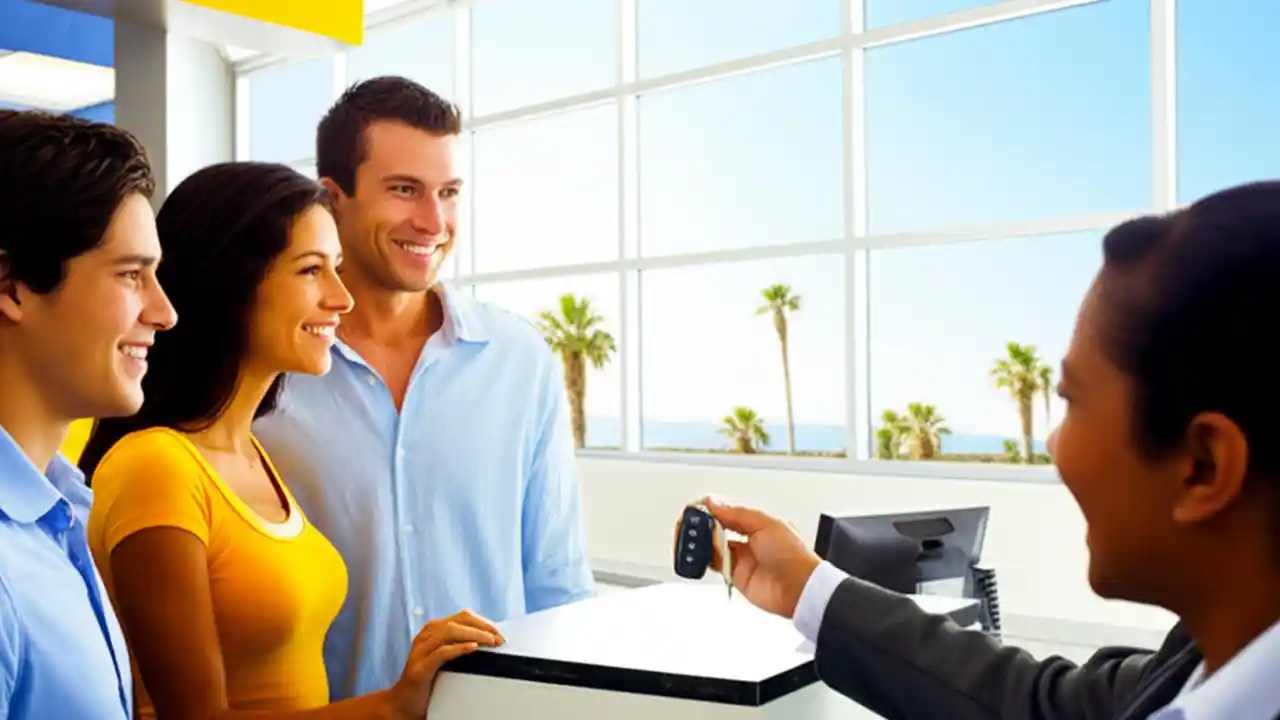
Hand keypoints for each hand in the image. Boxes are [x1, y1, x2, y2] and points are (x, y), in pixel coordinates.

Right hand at [386, 609, 503, 718]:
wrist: (405, 703)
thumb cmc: (430, 679)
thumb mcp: (447, 658)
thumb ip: (461, 645)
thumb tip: (491, 640)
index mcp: (433, 630)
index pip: (462, 617)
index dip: (483, 622)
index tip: (499, 632)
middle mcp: (425, 636)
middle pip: (457, 621)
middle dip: (482, 627)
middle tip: (499, 639)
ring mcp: (420, 651)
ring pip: (449, 632)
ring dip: (474, 635)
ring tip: (490, 642)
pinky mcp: (419, 668)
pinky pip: (440, 653)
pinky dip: (458, 648)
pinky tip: (472, 648)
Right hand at [703, 497, 821, 618]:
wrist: (799, 589)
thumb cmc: (794, 555)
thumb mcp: (766, 524)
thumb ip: (737, 514)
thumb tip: (715, 502)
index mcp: (758, 523)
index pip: (728, 512)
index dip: (711, 509)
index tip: (697, 507)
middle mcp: (748, 539)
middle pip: (717, 528)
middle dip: (702, 524)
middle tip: (690, 522)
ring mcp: (741, 558)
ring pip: (713, 546)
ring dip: (701, 541)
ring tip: (691, 536)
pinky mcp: (736, 576)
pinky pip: (715, 565)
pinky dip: (704, 559)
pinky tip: (699, 553)